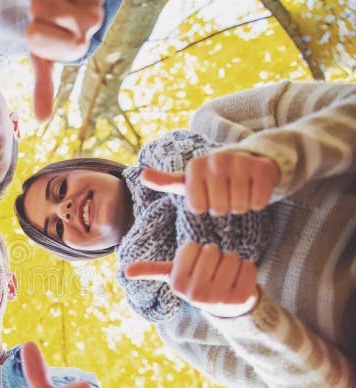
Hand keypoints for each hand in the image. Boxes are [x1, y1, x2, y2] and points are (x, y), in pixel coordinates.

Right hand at [27, 0, 103, 121]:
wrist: (72, 5)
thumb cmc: (53, 30)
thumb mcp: (45, 57)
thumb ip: (44, 86)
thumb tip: (42, 120)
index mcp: (76, 47)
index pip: (35, 36)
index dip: (33, 32)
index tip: (42, 33)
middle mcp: (92, 22)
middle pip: (41, 8)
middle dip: (39, 10)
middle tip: (50, 15)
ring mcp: (93, 3)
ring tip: (56, 0)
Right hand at [125, 242, 259, 317]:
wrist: (227, 308)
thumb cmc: (198, 283)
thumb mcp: (175, 277)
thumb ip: (152, 270)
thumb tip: (126, 270)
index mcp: (178, 285)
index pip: (192, 247)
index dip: (197, 251)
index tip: (196, 265)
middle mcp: (196, 295)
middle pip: (212, 250)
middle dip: (215, 255)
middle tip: (213, 270)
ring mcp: (220, 298)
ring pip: (231, 257)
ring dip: (232, 261)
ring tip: (226, 275)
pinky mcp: (242, 298)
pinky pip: (248, 266)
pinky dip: (246, 269)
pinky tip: (240, 280)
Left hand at [141, 150, 279, 214]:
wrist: (249, 161)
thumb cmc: (211, 178)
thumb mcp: (187, 181)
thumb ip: (165, 181)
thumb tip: (142, 176)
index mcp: (195, 166)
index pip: (197, 208)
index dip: (204, 207)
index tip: (207, 195)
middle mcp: (217, 159)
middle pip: (218, 209)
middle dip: (222, 208)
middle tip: (225, 194)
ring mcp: (241, 161)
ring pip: (239, 207)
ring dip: (239, 206)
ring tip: (238, 191)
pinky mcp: (263, 168)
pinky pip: (258, 202)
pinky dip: (257, 202)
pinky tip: (253, 189)